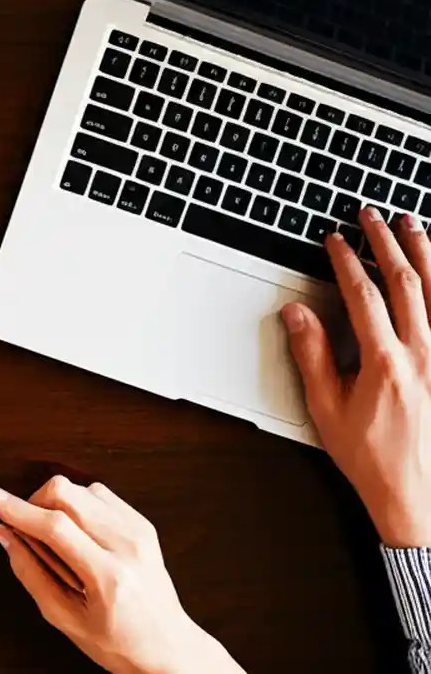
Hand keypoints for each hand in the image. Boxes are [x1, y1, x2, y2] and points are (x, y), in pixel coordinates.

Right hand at [0, 477, 242, 673]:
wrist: (167, 646)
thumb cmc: (120, 641)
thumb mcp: (63, 618)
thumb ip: (29, 573)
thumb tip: (5, 536)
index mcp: (108, 576)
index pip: (54, 526)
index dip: (17, 508)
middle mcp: (128, 547)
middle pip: (68, 493)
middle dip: (35, 502)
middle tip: (28, 529)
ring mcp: (139, 532)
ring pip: (81, 489)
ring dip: (58, 505)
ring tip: (59, 540)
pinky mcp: (142, 524)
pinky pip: (100, 494)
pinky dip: (79, 506)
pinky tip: (79, 533)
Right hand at [282, 210, 430, 547]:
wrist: (421, 497)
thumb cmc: (375, 459)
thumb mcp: (328, 409)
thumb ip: (312, 355)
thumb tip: (297, 314)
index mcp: (386, 362)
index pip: (363, 294)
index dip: (346, 261)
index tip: (336, 241)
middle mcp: (426, 354)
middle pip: (407, 280)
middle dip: (387, 242)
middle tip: (373, 217)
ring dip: (426, 251)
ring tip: (414, 225)